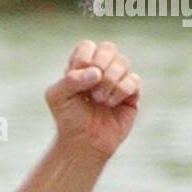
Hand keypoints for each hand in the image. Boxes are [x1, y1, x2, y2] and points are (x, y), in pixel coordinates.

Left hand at [45, 40, 140, 159]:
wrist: (83, 144)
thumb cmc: (69, 120)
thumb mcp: (57, 97)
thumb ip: (70, 79)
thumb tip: (96, 72)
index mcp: (82, 66)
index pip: (88, 47)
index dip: (83, 60)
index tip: (75, 80)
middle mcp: (102, 69)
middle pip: (108, 48)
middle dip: (100, 66)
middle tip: (91, 89)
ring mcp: (118, 80)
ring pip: (122, 62)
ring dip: (109, 81)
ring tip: (99, 100)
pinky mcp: (132, 94)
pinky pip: (134, 80)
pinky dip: (121, 91)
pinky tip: (111, 104)